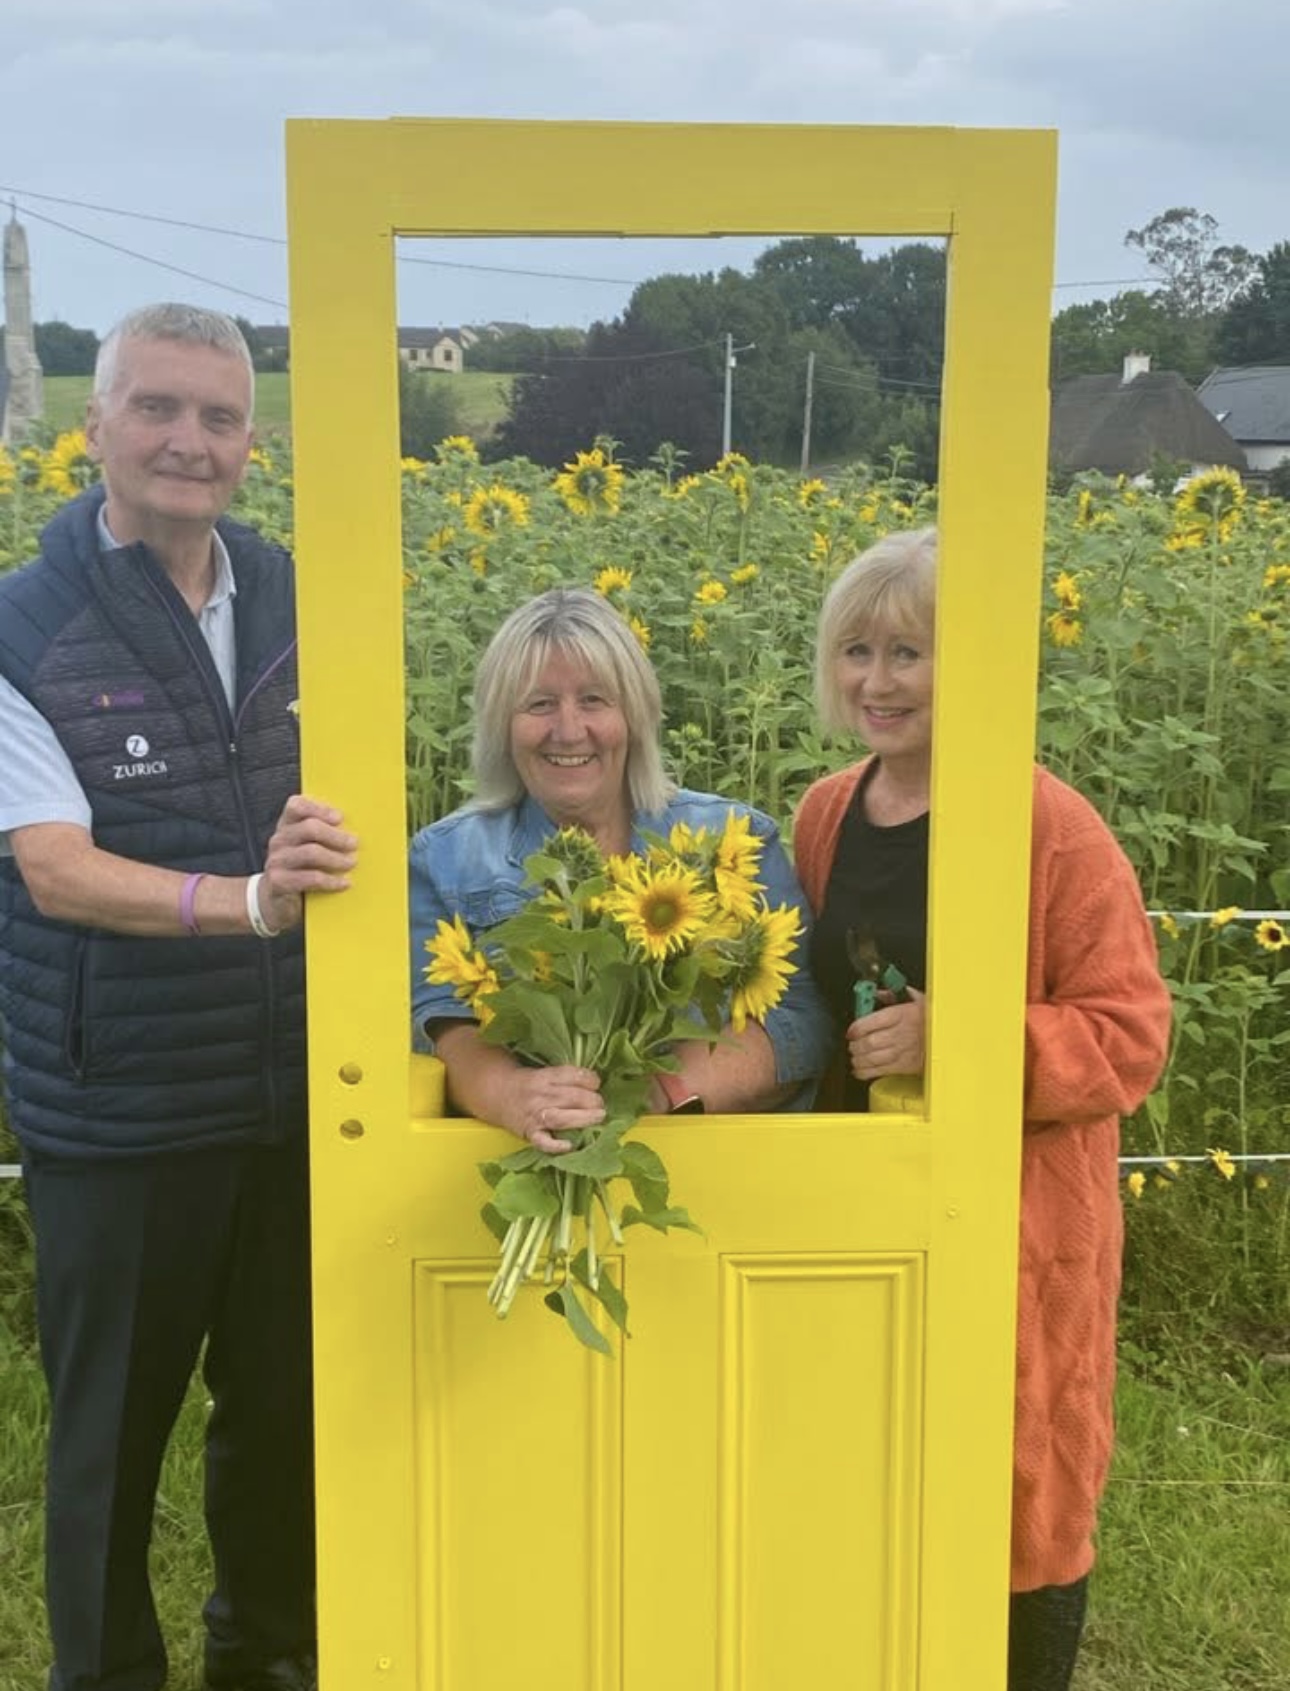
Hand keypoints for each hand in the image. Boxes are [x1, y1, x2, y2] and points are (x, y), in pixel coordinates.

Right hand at [260, 794, 357, 930]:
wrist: (275, 902)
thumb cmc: (299, 870)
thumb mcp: (307, 848)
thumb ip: (323, 835)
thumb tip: (354, 831)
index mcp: (287, 826)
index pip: (296, 806)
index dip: (319, 809)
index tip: (340, 817)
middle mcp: (279, 840)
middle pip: (309, 828)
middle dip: (336, 836)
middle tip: (354, 843)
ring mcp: (277, 861)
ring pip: (311, 852)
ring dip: (336, 858)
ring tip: (351, 863)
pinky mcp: (278, 882)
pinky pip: (310, 878)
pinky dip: (331, 880)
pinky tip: (344, 883)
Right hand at [507, 1066, 604, 1153]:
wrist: (497, 1094)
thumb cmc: (529, 1084)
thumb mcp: (544, 1072)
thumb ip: (566, 1078)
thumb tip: (596, 1084)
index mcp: (545, 1076)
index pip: (572, 1075)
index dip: (589, 1079)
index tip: (596, 1083)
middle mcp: (540, 1095)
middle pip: (572, 1097)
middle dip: (593, 1101)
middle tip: (600, 1105)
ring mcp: (535, 1115)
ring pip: (562, 1118)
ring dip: (584, 1118)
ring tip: (599, 1117)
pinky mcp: (530, 1133)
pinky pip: (542, 1142)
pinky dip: (555, 1145)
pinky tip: (569, 1146)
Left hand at [846, 988, 925, 1080]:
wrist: (952, 1037)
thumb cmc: (933, 1018)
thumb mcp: (918, 999)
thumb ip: (895, 994)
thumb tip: (878, 993)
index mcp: (902, 1015)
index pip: (872, 1021)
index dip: (857, 1027)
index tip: (851, 1031)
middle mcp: (901, 1034)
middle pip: (870, 1042)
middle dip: (855, 1045)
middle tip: (851, 1044)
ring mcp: (904, 1051)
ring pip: (873, 1058)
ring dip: (858, 1059)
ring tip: (854, 1057)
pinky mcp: (906, 1066)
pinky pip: (881, 1071)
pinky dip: (866, 1072)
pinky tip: (859, 1070)